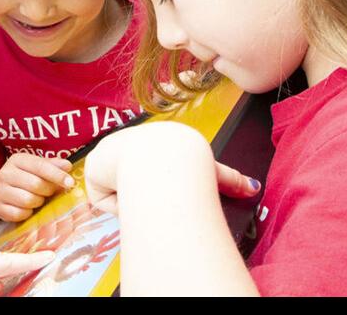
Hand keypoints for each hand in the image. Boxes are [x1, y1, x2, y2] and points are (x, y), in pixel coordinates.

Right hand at [0, 153, 74, 222]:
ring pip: (28, 200)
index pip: (40, 166)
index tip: (70, 183)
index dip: (57, 175)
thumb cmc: (25, 178)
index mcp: (17, 160)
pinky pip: (19, 214)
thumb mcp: (37, 167)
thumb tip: (67, 166)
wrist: (0, 190)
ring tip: (38, 199)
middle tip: (49, 192)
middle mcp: (6, 173)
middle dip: (48, 191)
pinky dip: (28, 213)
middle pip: (36, 185)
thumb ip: (53, 165)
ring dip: (38, 202)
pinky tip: (28, 208)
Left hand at [83, 121, 260, 214]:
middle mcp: (127, 145)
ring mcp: (108, 155)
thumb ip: (228, 178)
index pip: (150, 169)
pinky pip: (103, 200)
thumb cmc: (190, 162)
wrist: (166, 160)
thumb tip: (254, 188)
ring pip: (119, 194)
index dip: (156, 185)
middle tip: (158, 200)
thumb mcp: (210, 169)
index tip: (164, 195)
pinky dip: (117, 204)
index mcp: (152, 143)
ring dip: (133, 199)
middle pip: (132, 183)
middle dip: (144, 195)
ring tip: (147, 191)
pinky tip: (129, 192)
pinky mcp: (92, 167)